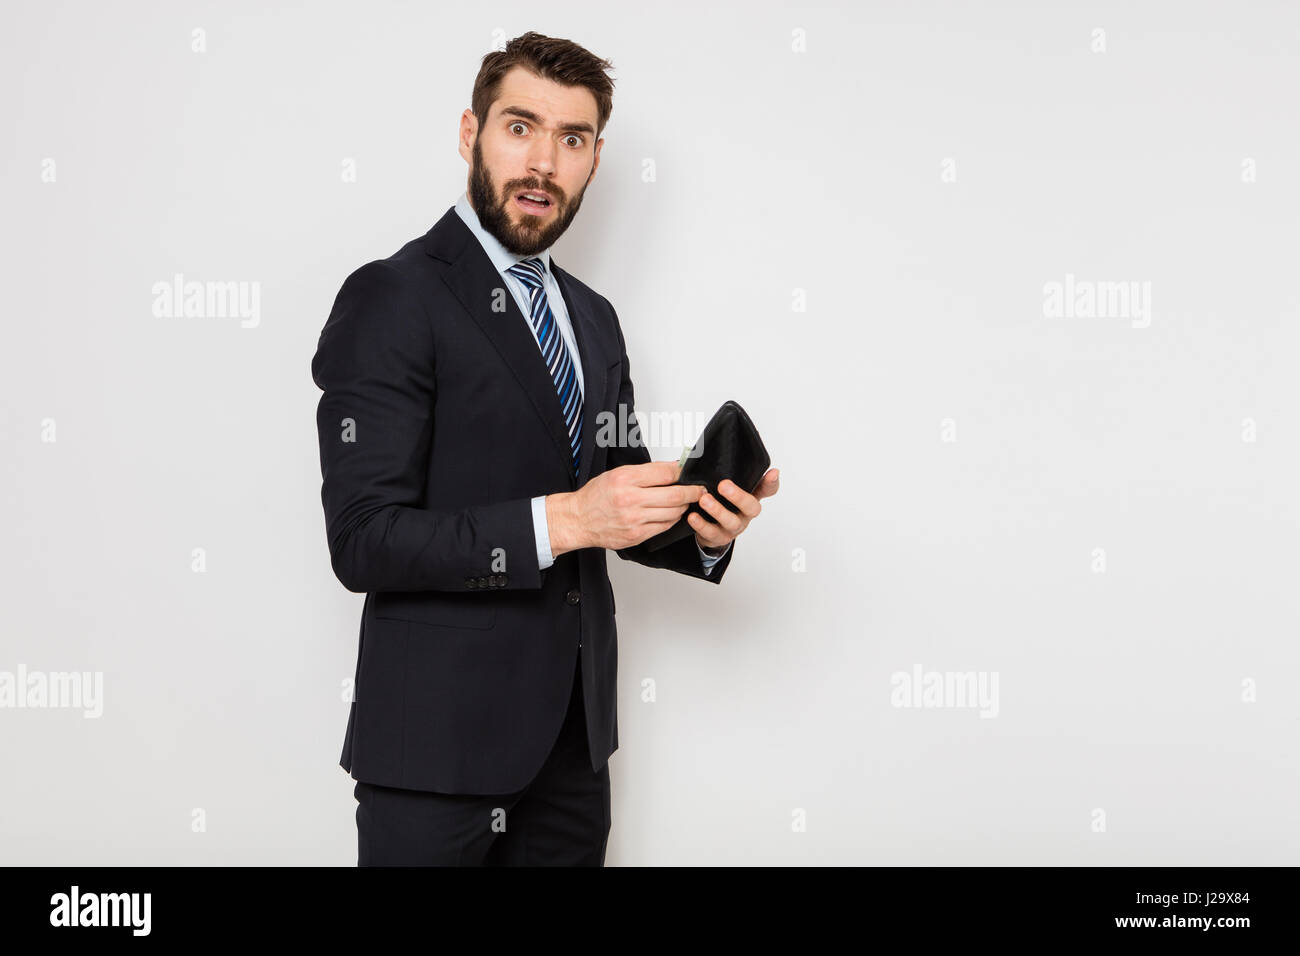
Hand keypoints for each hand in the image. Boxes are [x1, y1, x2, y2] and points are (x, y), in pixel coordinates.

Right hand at [547, 461, 703, 555]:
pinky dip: (672, 519)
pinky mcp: (636, 535)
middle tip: (699, 490)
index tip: (688, 472)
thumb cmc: (596, 496)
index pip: (665, 473)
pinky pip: (664, 527)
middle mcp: (630, 499)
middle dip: (693, 492)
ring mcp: (634, 520)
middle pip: (674, 494)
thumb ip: (645, 472)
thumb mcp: (617, 474)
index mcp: (625, 479)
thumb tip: (672, 468)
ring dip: (683, 506)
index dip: (682, 472)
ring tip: (685, 502)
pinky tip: (672, 514)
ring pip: (673, 512)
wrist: (578, 519)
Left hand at [691, 468, 779, 551]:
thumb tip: (724, 455)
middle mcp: (745, 514)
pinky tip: (693, 516)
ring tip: (704, 500)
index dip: (771, 482)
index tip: (773, 472)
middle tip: (723, 485)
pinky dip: (701, 525)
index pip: (767, 490)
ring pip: (731, 522)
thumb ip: (733, 474)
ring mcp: (733, 527)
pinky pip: (711, 533)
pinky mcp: (719, 537)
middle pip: (751, 507)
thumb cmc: (722, 504)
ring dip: (718, 510)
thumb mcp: (730, 488)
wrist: (710, 530)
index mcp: (751, 498)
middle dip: (738, 496)